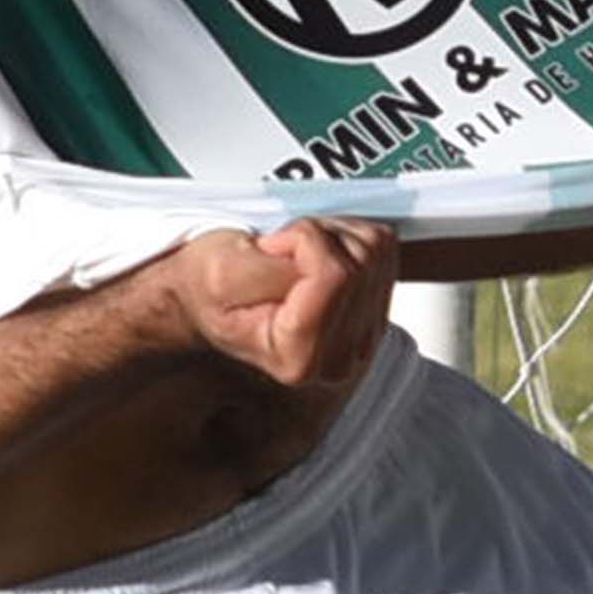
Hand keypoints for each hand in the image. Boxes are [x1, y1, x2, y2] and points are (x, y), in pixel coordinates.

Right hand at [162, 217, 396, 402]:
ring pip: (374, 249)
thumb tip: (330, 265)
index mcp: (297, 358)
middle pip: (360, 261)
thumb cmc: (210, 289)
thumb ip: (275, 272)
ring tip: (294, 254)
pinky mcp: (377, 310)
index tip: (271, 248)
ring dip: (332, 235)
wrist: (211, 299)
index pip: (335, 276)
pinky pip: (382, 247)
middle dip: (317, 237)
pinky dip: (347, 237)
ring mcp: (363, 337)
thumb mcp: (222, 275)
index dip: (303, 241)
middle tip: (279, 251)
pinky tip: (315, 256)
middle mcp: (338, 358)